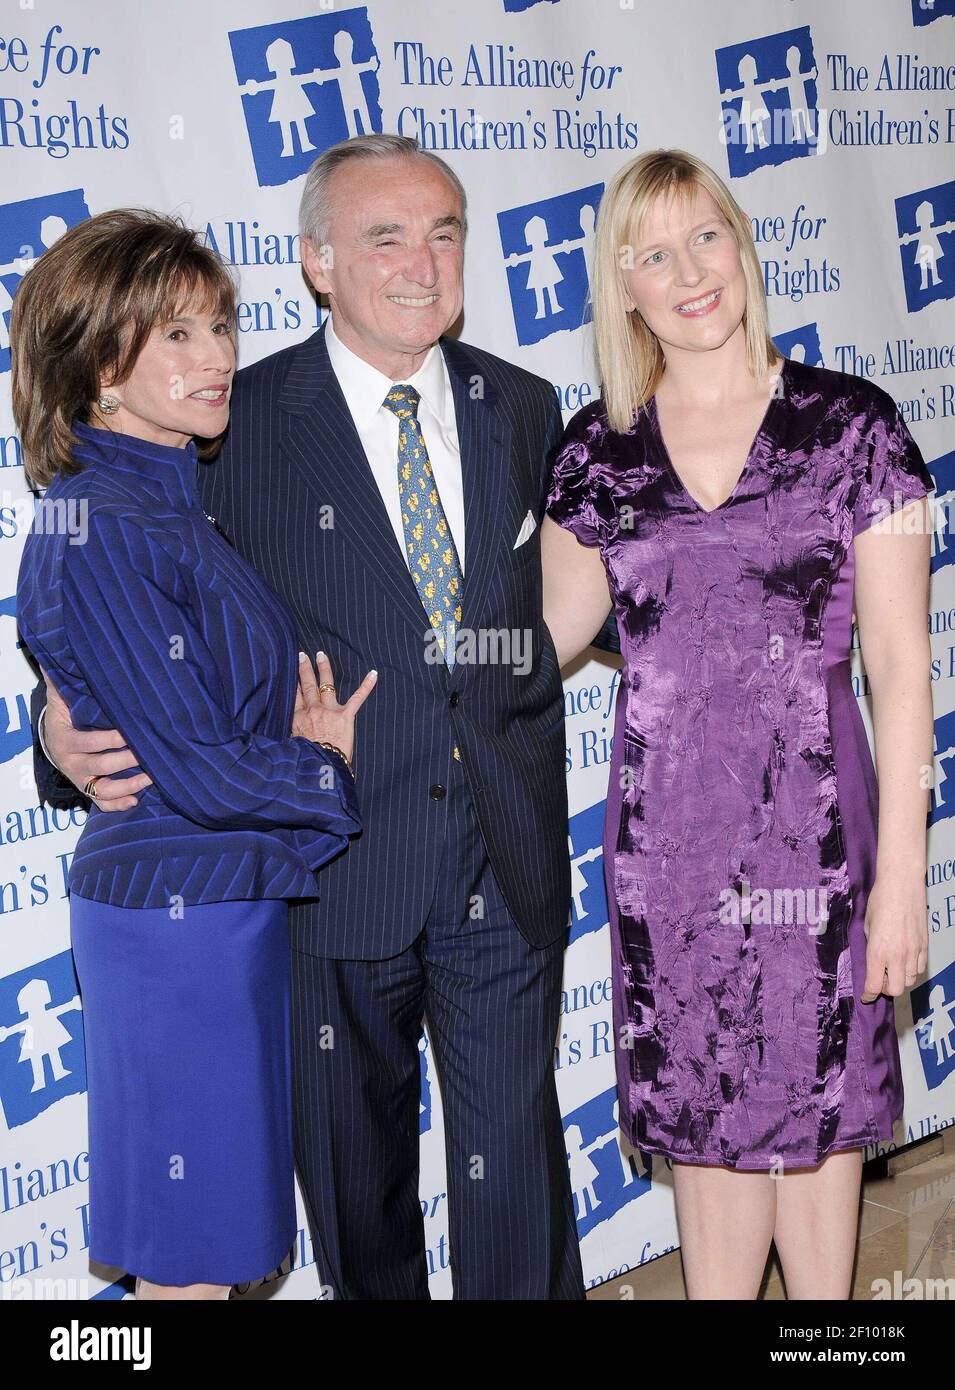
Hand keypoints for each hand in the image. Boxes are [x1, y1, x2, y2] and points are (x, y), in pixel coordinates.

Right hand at [42, 667, 152, 811]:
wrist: (53, 737)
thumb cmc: (65, 714)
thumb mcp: (61, 697)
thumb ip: (64, 682)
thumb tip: (63, 659)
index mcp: (64, 740)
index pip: (87, 742)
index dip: (109, 739)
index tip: (130, 732)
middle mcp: (71, 763)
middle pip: (100, 766)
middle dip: (126, 759)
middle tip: (148, 751)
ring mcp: (80, 779)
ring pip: (103, 789)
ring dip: (128, 785)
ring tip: (151, 777)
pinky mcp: (88, 789)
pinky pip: (102, 803)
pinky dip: (118, 804)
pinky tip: (136, 800)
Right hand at [292, 651, 375, 764]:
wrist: (320, 765)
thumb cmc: (305, 759)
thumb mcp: (291, 743)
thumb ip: (291, 731)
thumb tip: (286, 730)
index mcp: (298, 718)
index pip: (294, 695)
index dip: (292, 682)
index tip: (289, 671)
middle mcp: (312, 710)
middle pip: (307, 685)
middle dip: (304, 669)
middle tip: (302, 655)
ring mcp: (329, 710)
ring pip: (326, 684)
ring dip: (324, 668)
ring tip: (321, 655)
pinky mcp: (345, 716)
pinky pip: (358, 697)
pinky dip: (366, 685)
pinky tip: (373, 674)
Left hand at [860, 873, 927, 1001]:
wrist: (902, 885)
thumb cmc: (880, 901)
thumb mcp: (866, 925)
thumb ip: (871, 946)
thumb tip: (873, 959)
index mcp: (878, 952)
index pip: (874, 986)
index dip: (868, 995)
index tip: (866, 997)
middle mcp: (897, 956)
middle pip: (895, 990)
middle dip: (886, 989)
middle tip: (880, 980)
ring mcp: (914, 951)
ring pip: (911, 981)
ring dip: (900, 979)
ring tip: (893, 968)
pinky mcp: (925, 945)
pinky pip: (921, 968)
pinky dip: (912, 970)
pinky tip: (906, 960)